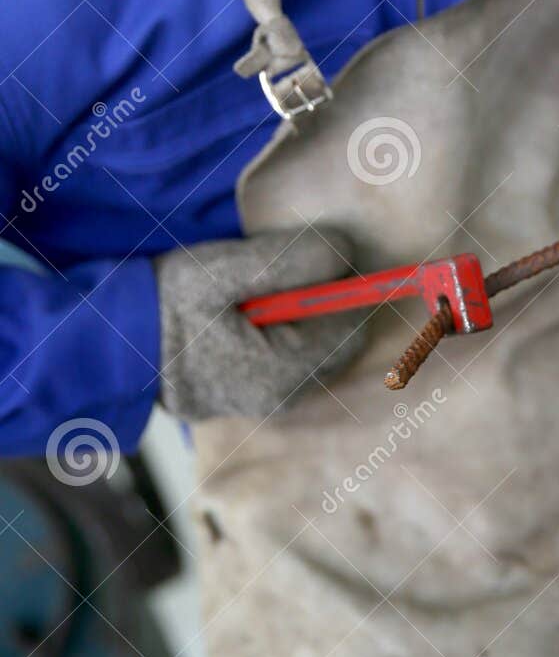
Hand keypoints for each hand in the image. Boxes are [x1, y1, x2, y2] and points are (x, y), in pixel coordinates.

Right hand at [153, 226, 366, 419]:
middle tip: (287, 271)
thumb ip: (289, 260)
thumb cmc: (162, 304)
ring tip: (259, 292)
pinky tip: (250, 313)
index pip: (353, 325)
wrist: (107, 344)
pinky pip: (288, 364)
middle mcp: (279, 399)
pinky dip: (285, 334)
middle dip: (326, 304)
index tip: (321, 256)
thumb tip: (346, 251)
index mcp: (281, 372)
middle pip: (338, 344)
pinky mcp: (243, 399)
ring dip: (304, 318)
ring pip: (314, 353)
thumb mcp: (222, 268)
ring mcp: (261, 405)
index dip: (346, 285)